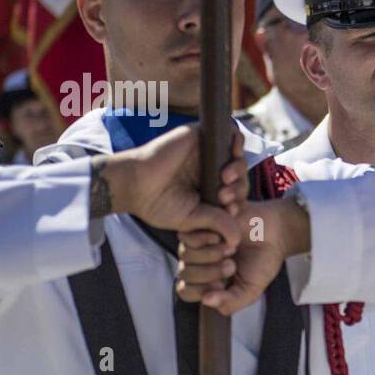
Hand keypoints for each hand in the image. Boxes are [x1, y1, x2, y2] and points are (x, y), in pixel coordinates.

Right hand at [103, 126, 247, 249]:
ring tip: (224, 179)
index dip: (240, 202)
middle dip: (239, 189)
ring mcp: (207, 155)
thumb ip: (217, 224)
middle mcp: (210, 174)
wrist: (134, 184)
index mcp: (209, 193)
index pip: (237, 197)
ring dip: (238, 170)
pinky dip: (236, 141)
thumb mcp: (192, 219)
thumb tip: (236, 241)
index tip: (229, 210)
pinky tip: (233, 152)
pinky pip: (228, 133)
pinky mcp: (201, 138)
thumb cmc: (158, 205)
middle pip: (240, 179)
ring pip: (237, 159)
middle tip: (224, 196)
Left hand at [177, 198, 308, 314]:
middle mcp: (200, 262)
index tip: (222, 284)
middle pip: (186, 272)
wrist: (276, 232)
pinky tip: (227, 235)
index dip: (201, 289)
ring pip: (185, 252)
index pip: (186, 291)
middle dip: (211, 271)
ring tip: (232, 246)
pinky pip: (189, 231)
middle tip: (232, 264)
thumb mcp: (251, 290)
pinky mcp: (202, 222)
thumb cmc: (263, 262)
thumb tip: (206, 300)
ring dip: (211, 252)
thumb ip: (231, 302)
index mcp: (208, 281)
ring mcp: (199, 242)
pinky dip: (210, 234)